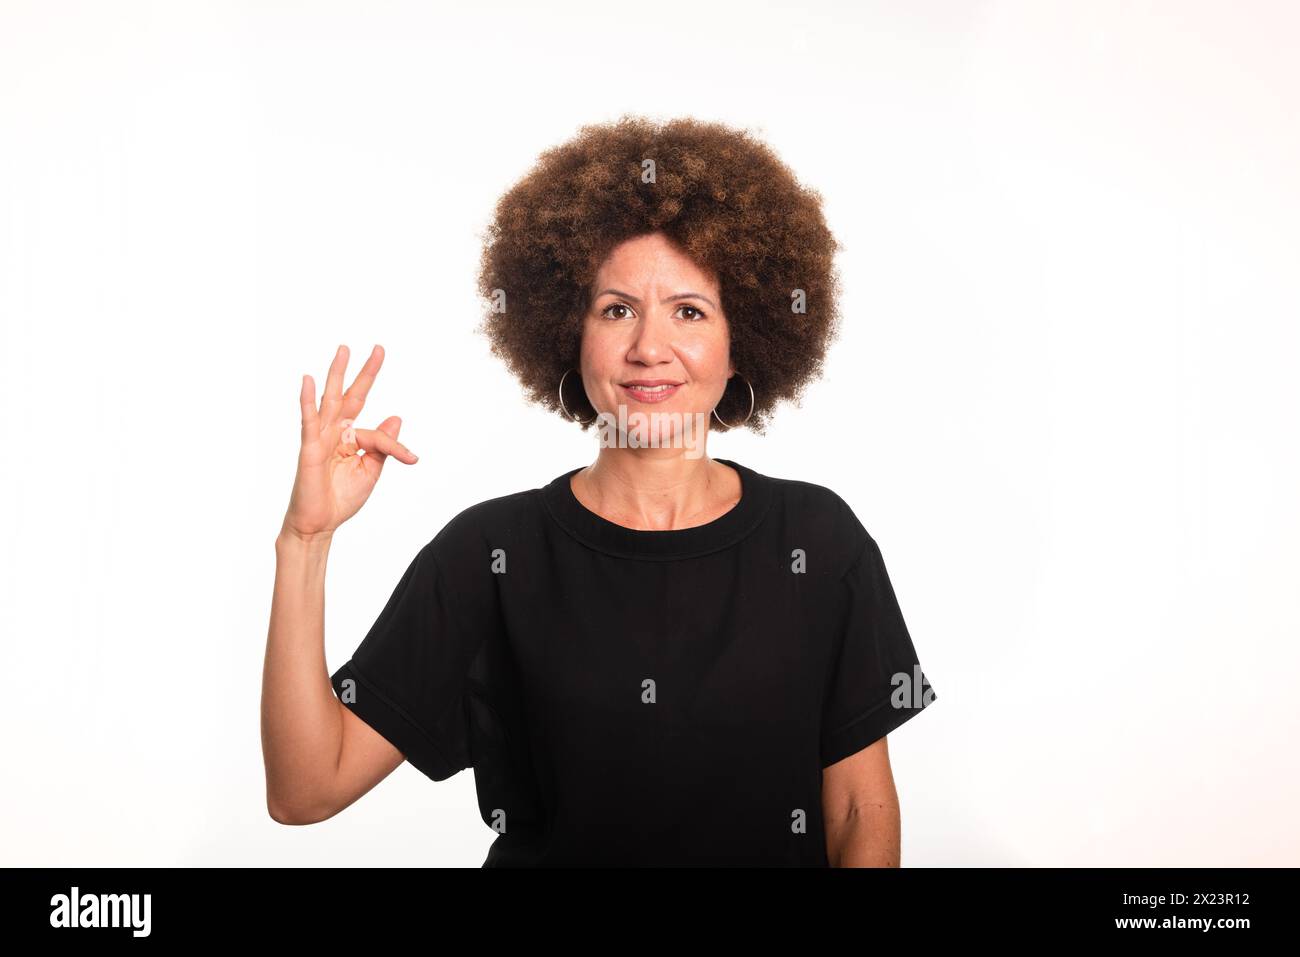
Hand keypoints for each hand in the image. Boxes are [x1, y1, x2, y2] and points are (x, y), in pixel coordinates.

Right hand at [281, 344, 417, 541]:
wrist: (320, 524)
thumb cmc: (340, 499)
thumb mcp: (370, 472)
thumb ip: (382, 446)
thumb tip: (396, 418)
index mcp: (350, 439)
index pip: (377, 431)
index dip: (396, 443)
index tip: (412, 459)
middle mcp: (335, 433)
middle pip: (351, 397)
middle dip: (364, 373)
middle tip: (378, 349)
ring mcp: (320, 437)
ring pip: (330, 400)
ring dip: (337, 374)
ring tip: (344, 350)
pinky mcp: (309, 448)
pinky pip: (309, 421)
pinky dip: (308, 401)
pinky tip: (308, 380)